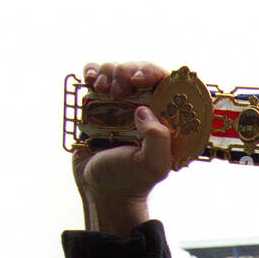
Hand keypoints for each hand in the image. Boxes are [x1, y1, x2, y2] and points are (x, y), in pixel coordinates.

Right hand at [71, 61, 172, 235]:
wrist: (100, 188)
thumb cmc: (131, 180)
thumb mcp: (153, 165)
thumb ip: (158, 139)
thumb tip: (144, 110)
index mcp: (166, 119)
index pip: (167, 82)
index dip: (152, 72)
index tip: (137, 80)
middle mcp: (147, 107)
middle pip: (139, 70)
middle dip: (126, 72)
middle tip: (117, 92)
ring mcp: (121, 103)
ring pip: (117, 69)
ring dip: (108, 74)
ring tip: (103, 92)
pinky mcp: (99, 103)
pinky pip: (96, 74)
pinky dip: (92, 72)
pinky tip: (91, 83)